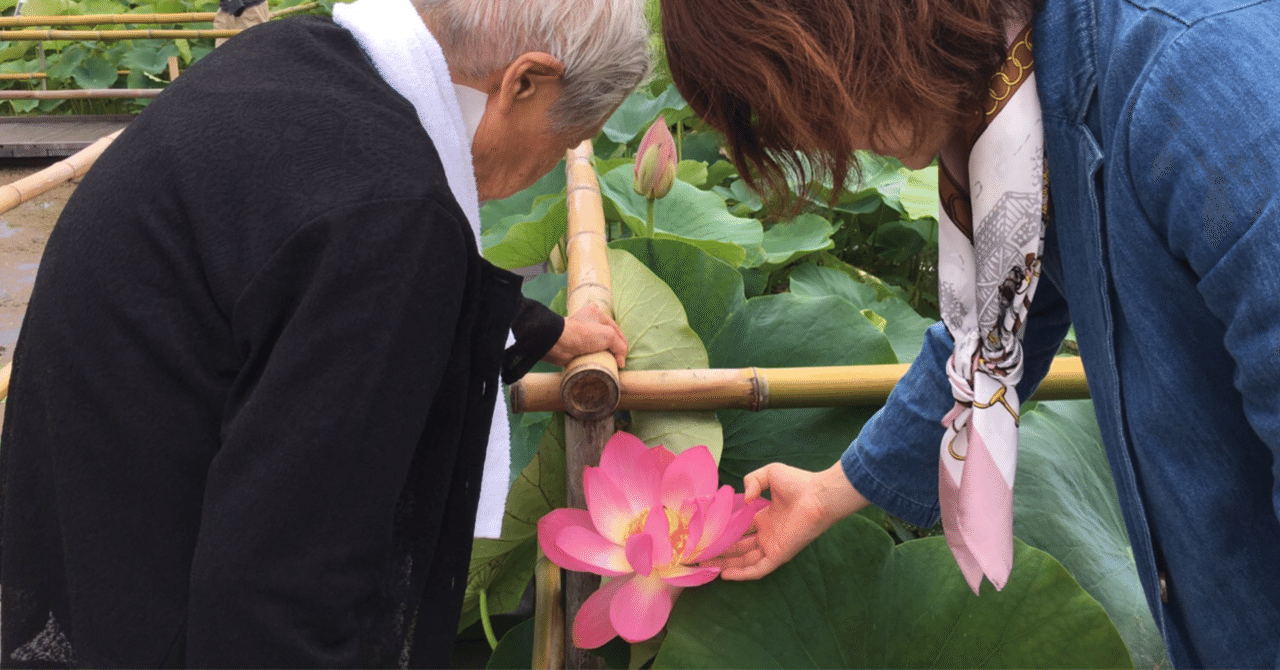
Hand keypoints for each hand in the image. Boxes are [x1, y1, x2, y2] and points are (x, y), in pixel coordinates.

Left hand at [542, 302, 628, 368]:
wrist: (559, 344)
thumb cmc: (584, 334)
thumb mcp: (609, 335)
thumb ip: (620, 345)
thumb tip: (621, 361)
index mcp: (597, 313)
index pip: (616, 329)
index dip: (622, 343)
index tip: (623, 357)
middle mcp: (589, 322)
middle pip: (607, 338)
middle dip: (613, 349)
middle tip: (617, 361)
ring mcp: (582, 334)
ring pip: (599, 347)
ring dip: (604, 355)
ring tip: (608, 364)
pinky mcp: (576, 346)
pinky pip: (590, 354)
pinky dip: (595, 359)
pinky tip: (598, 364)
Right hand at [704, 462, 868, 579]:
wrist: (818, 496)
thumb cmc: (798, 483)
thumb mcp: (770, 474)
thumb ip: (752, 481)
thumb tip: (743, 500)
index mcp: (765, 517)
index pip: (741, 528)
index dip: (724, 531)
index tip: (706, 532)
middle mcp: (767, 533)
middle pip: (739, 547)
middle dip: (720, 551)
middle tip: (699, 553)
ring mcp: (772, 545)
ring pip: (745, 560)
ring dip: (726, 564)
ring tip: (705, 566)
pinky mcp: (778, 554)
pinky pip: (758, 569)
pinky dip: (742, 573)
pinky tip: (724, 575)